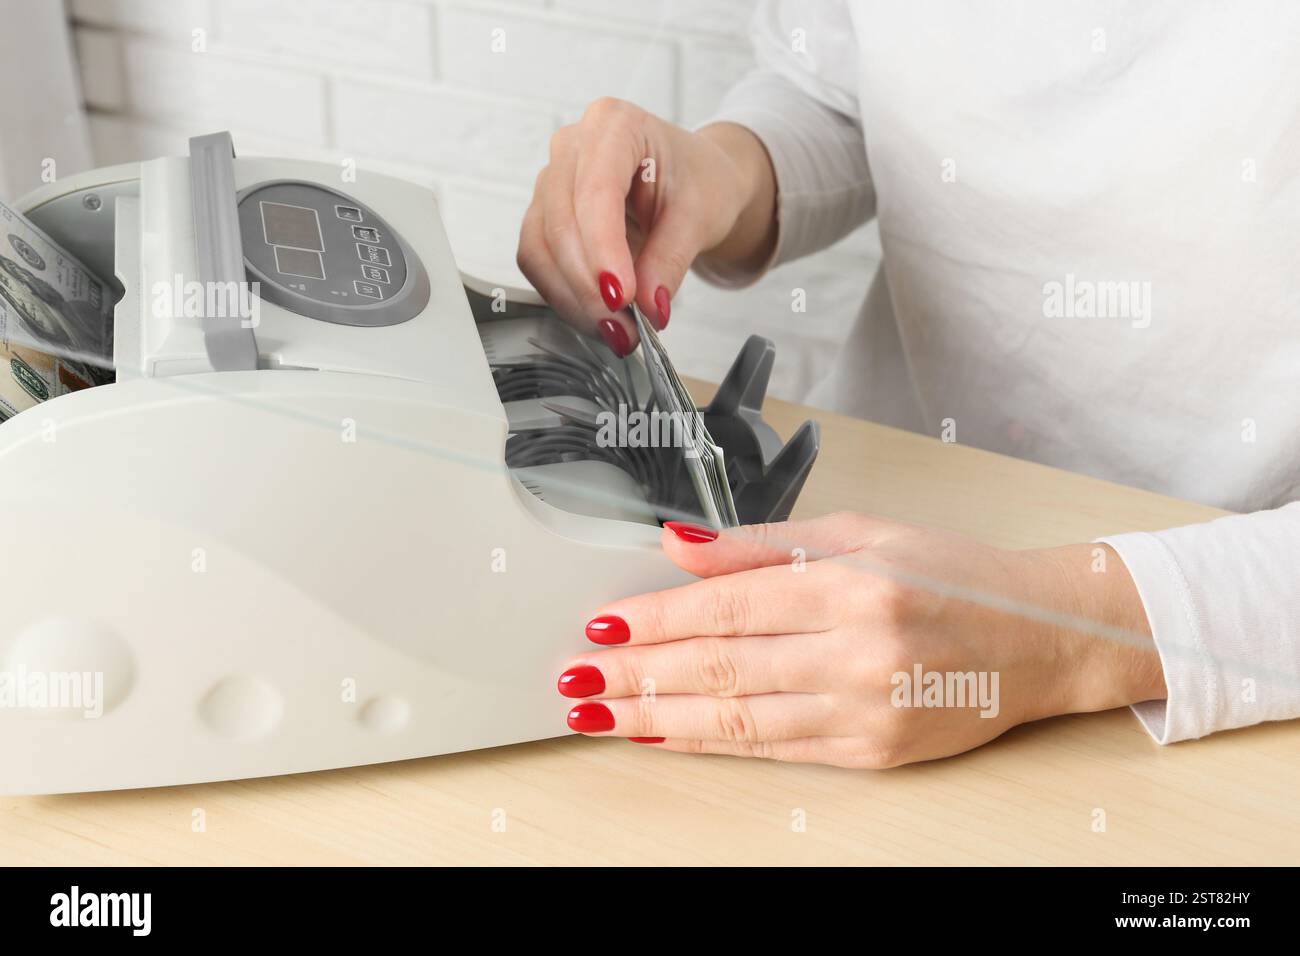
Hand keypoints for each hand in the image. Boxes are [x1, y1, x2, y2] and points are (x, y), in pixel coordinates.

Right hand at [516, 97, 776, 355]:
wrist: (692, 182)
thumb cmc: (698, 181)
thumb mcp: (701, 215)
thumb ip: (671, 259)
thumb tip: (650, 306)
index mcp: (615, 125)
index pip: (595, 190)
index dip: (602, 248)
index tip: (621, 296)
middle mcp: (572, 146)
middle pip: (560, 223)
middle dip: (589, 286)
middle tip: (625, 329)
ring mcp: (551, 181)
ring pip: (540, 247)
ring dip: (574, 298)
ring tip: (617, 331)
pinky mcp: (543, 216)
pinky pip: (538, 262)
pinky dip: (565, 296)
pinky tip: (598, 317)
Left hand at [557, 514, 1165, 767]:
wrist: (1041, 638)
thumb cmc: (953, 573)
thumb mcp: (861, 532)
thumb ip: (763, 545)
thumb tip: (677, 546)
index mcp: (853, 584)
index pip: (727, 606)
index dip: (655, 619)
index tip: (601, 621)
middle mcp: (858, 652)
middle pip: (720, 668)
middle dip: (636, 674)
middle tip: (576, 678)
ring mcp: (866, 711)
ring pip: (737, 718)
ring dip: (656, 718)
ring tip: (599, 714)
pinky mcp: (873, 753)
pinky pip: (773, 750)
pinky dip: (710, 744)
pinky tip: (664, 736)